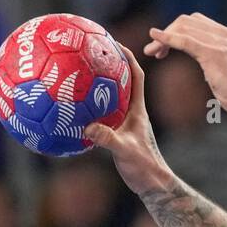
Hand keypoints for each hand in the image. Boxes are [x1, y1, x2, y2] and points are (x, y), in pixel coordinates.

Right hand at [84, 47, 172, 195]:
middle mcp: (131, 112)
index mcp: (138, 109)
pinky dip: (89, 109)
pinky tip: (73, 110)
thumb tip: (88, 128)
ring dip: (97, 86)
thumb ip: (108, 139)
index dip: (127, 56)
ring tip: (77, 76)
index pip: (136, 74)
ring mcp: (124, 123)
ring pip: (110, 98)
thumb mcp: (125, 151)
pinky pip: (101, 115)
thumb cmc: (145, 167)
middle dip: (108, 64)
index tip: (113, 41)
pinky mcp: (117, 134)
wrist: (153, 185)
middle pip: (120, 80)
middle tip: (89, 53)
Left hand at [144, 13, 226, 121]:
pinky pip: (185, 41)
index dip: (176, 30)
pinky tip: (156, 39)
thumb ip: (212, 56)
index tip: (164, 48)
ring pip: (183, 29)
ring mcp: (219, 42)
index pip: (195, 22)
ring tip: (152, 51)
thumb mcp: (225, 67)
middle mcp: (223, 34)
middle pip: (186, 22)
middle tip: (153, 50)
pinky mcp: (213, 53)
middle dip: (167, 33)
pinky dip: (168, 38)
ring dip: (164, 38)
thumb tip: (199, 56)